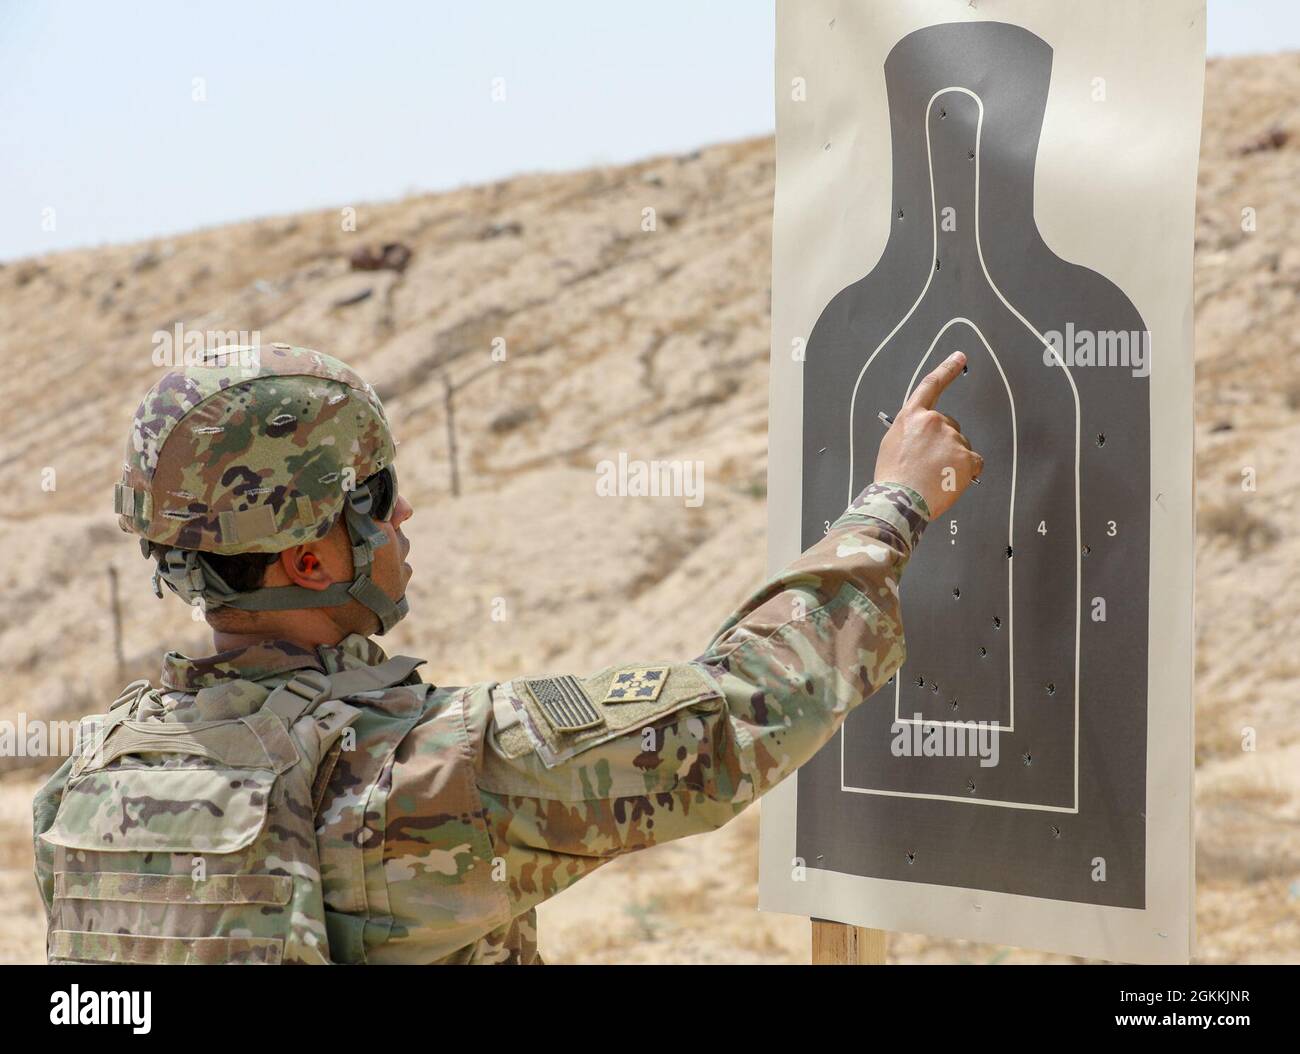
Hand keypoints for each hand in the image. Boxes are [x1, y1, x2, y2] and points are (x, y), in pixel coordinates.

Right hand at [873, 351, 982, 518]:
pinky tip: (950, 481)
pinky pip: (974, 462)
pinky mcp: (966, 456)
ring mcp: (952, 438)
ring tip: (935, 478)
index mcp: (912, 417)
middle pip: (950, 426)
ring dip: (953, 461)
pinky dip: (966, 473)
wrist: (900, 501)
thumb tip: (922, 436)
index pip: (931, 385)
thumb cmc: (893, 479)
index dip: (946, 369)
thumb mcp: (892, 445)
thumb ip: (910, 432)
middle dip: (945, 443)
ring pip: (961, 446)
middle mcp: (934, 422)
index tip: (959, 357)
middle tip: (930, 466)